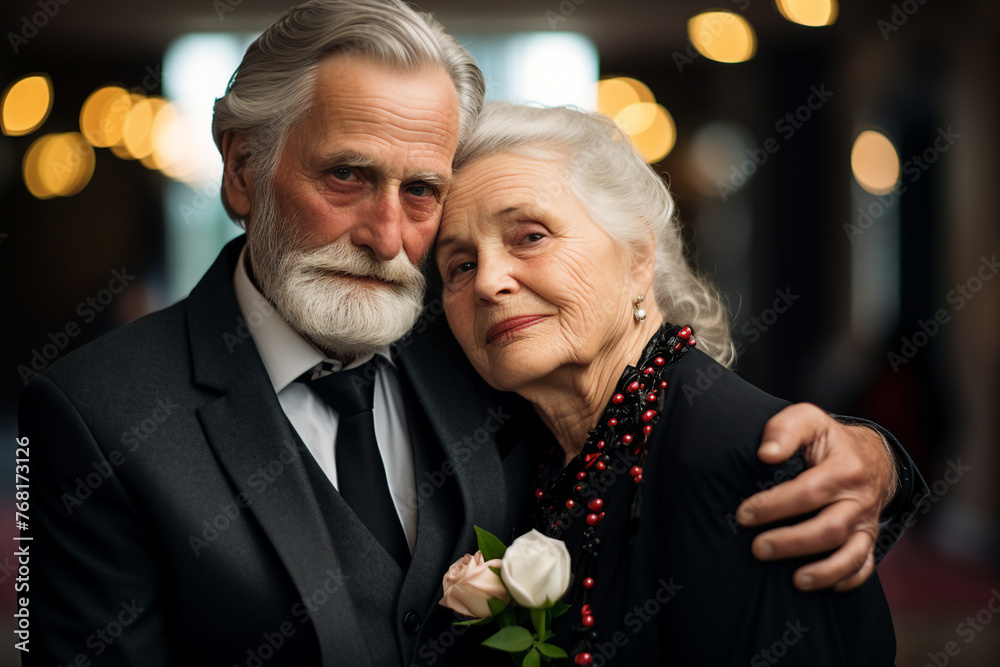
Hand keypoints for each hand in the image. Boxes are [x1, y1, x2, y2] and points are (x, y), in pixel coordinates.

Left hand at [735, 403, 896, 591]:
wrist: (871, 455)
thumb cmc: (827, 439)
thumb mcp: (807, 420)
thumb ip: (785, 430)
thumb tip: (765, 454)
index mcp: (845, 468)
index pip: (808, 491)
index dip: (775, 505)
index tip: (744, 514)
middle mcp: (860, 498)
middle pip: (829, 528)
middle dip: (792, 542)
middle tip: (757, 549)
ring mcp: (866, 521)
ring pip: (851, 554)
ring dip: (823, 571)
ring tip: (794, 581)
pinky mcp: (869, 538)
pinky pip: (865, 565)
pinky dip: (848, 579)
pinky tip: (825, 586)